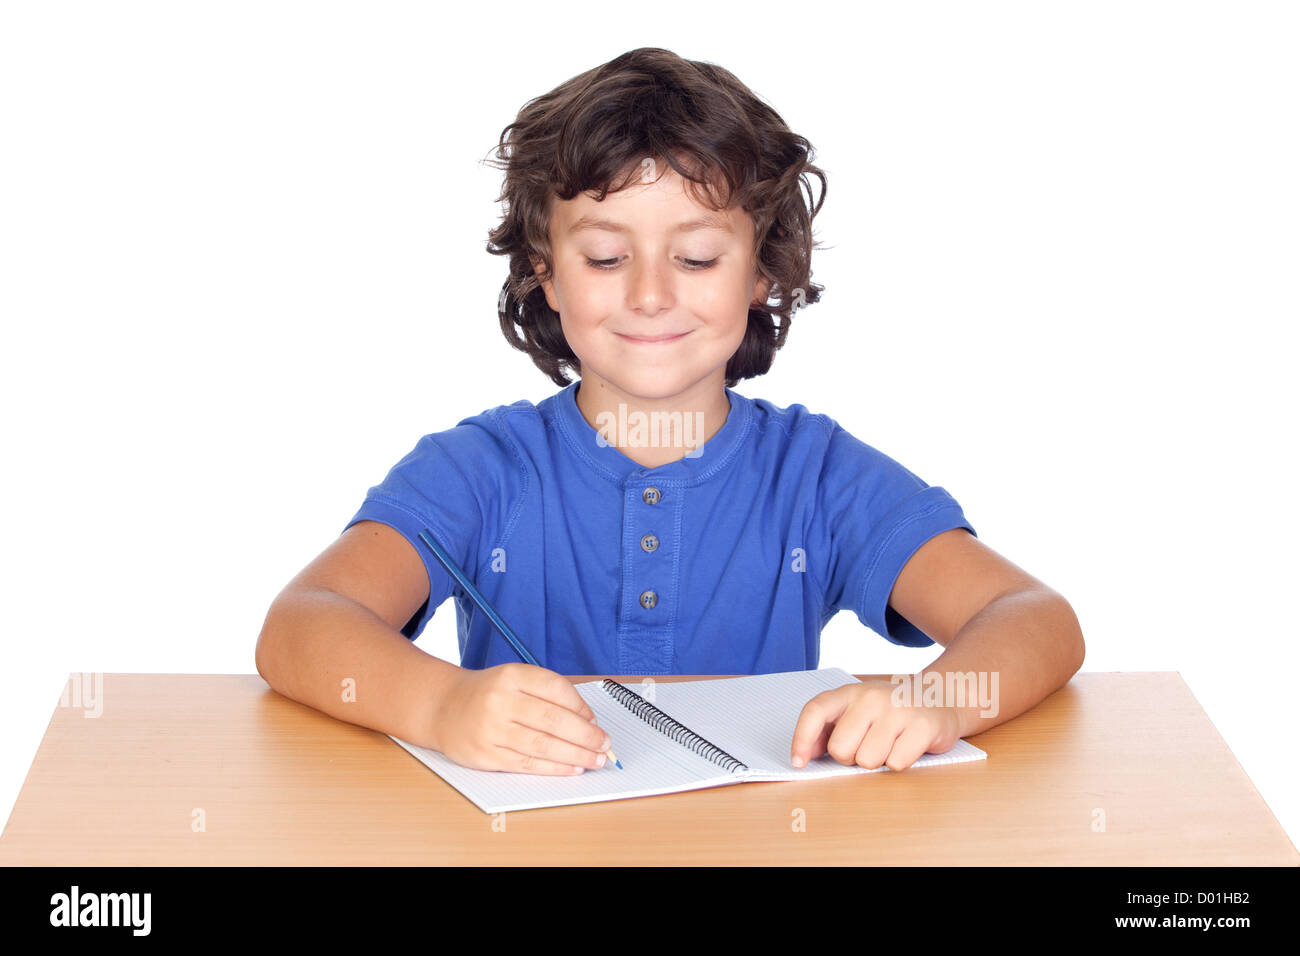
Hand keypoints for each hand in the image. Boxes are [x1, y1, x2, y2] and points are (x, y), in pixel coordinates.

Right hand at [430, 663, 612, 774]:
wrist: (443, 708)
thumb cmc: (488, 694)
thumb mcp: (516, 681)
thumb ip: (549, 695)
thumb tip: (587, 721)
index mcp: (511, 675)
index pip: (556, 689)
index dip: (582, 707)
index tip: (596, 721)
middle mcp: (500, 700)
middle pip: (553, 720)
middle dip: (585, 736)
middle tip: (604, 745)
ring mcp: (491, 729)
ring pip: (543, 745)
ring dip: (575, 755)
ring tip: (594, 760)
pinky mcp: (486, 754)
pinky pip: (527, 764)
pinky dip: (554, 768)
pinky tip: (571, 768)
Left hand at [789, 677, 961, 771]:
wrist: (941, 698)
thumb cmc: (890, 712)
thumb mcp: (857, 711)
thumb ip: (830, 729)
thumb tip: (804, 755)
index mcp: (849, 693)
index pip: (815, 711)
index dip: (801, 739)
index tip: (799, 762)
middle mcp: (871, 697)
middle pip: (840, 748)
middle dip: (850, 758)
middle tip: (867, 746)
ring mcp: (897, 710)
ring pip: (868, 760)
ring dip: (878, 762)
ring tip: (890, 744)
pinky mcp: (923, 726)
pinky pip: (896, 764)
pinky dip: (900, 763)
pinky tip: (908, 746)